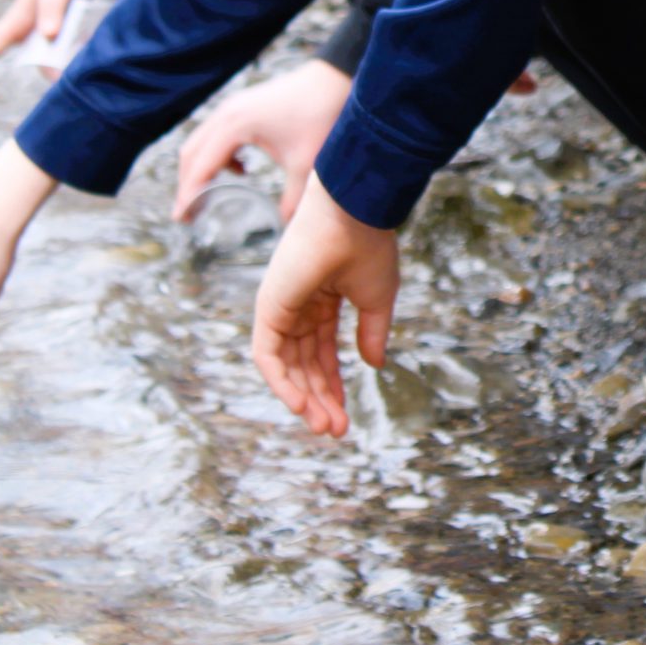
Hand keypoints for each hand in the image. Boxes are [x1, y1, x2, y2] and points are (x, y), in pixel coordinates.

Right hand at [0, 0, 111, 86]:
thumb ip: (53, 9)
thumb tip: (48, 36)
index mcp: (21, 17)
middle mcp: (29, 20)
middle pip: (6, 51)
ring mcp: (45, 18)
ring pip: (39, 51)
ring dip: (44, 66)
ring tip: (54, 80)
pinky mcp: (64, 16)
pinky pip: (58, 42)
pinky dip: (63, 53)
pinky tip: (74, 58)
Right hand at [178, 59, 350, 224]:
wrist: (332, 79)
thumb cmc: (319, 116)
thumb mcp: (306, 164)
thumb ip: (294, 199)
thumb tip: (285, 226)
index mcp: (234, 126)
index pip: (201, 167)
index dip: (189, 195)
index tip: (182, 219)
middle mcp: (225, 114)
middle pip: (191, 155)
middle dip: (187, 185)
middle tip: (190, 216)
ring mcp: (230, 107)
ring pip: (199, 143)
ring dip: (199, 170)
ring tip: (207, 198)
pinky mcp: (240, 106)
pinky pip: (214, 134)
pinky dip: (215, 155)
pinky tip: (240, 171)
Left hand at [251, 184, 400, 435]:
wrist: (355, 214)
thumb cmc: (369, 246)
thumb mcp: (377, 299)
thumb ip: (372, 334)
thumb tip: (373, 367)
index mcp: (322, 300)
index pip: (322, 353)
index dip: (333, 385)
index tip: (346, 417)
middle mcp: (297, 306)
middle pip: (304, 364)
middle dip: (319, 399)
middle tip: (335, 430)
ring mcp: (280, 307)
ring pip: (286, 366)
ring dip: (303, 398)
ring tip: (325, 425)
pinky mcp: (268, 307)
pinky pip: (268, 356)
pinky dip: (282, 383)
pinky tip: (302, 406)